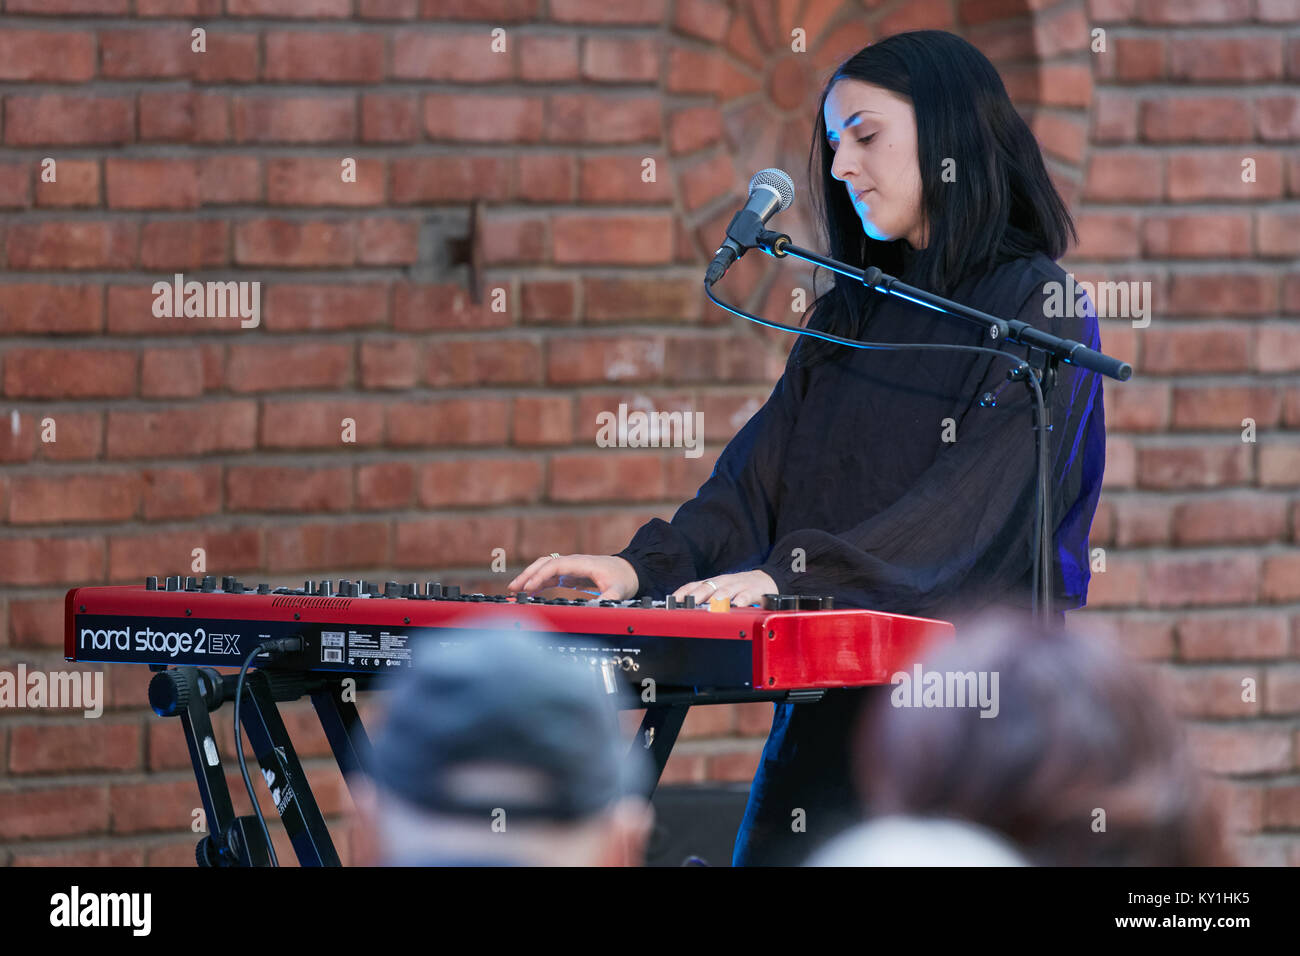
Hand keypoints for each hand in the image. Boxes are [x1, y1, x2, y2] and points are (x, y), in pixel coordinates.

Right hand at [508, 554, 639, 600]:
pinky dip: (538, 581)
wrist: (631, 571)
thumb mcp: (620, 590)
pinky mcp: (571, 574)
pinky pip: (550, 575)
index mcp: (582, 563)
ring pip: (544, 568)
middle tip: (513, 588)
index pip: (555, 566)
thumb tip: (596, 607)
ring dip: (530, 576)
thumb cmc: (624, 578)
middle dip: (528, 574)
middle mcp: (573, 563)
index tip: (529, 587)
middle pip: (544, 564)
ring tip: (515, 589)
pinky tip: (530, 591)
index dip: (540, 576)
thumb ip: (608, 598)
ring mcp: (571, 568)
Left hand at [673, 570, 775, 607]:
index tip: (673, 602)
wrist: (766, 580)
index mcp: (713, 584)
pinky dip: (741, 600)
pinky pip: (747, 595)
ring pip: (726, 589)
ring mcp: (738, 585)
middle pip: (707, 587)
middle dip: (697, 595)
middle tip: (689, 604)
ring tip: (712, 605)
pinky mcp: (753, 590)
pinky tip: (737, 606)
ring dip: (718, 597)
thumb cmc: (738, 589)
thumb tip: (683, 612)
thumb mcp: (719, 592)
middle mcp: (723, 582)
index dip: (683, 593)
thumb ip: (704, 601)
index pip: (693, 585)